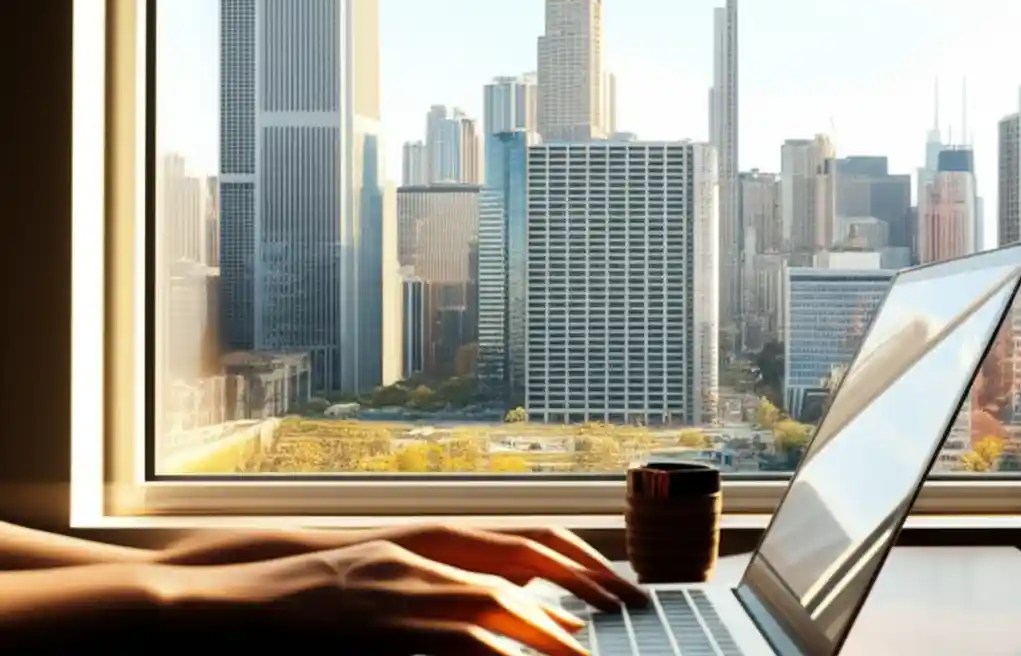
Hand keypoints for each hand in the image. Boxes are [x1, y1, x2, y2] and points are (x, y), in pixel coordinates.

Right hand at [165, 539, 587, 655]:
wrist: (238, 596)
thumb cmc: (311, 591)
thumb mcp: (385, 575)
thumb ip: (441, 581)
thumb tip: (500, 597)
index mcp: (429, 540)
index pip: (522, 540)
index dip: (574, 558)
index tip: (611, 582)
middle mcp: (424, 555)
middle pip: (521, 565)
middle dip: (576, 588)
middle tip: (618, 617)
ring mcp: (403, 587)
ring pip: (495, 604)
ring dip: (542, 629)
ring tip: (580, 653)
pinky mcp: (382, 626)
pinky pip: (454, 641)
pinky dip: (491, 653)